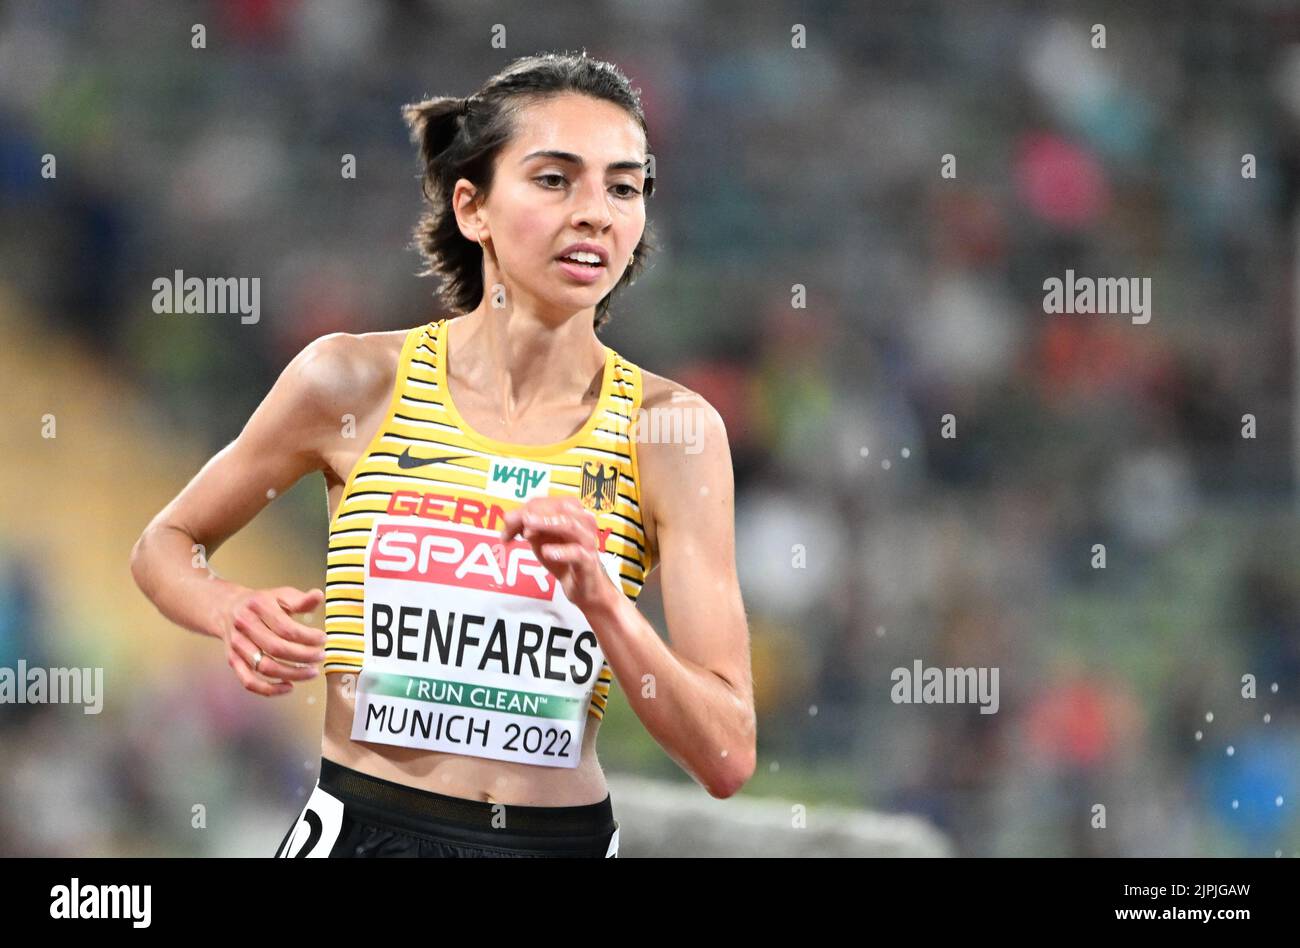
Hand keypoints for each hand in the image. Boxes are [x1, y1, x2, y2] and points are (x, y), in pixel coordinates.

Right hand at [218, 585, 326, 695]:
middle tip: (321, 656)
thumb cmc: (262, 603)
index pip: (285, 627)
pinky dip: (269, 689)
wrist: (227, 608)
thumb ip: (301, 599)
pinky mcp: (233, 661)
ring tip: (312, 672)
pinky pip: (249, 681)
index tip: (323, 639)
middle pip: (276, 648)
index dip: (307, 637)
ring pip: (264, 667)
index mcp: (258, 606)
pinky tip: (289, 686)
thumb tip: (319, 596)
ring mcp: (237, 646)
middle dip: (303, 656)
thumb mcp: (281, 595)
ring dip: (291, 674)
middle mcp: (244, 626)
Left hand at [500, 498, 614, 612]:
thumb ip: (527, 527)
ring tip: (528, 529)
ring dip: (547, 524)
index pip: (546, 502)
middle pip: (559, 508)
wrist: (584, 586)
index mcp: (572, 513)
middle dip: (532, 513)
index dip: (524, 509)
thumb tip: (509, 517)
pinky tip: (547, 552)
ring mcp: (586, 542)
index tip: (507, 522)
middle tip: (511, 522)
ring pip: (570, 526)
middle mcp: (582, 523)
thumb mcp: (541, 541)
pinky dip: (562, 551)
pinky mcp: (588, 562)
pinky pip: (577, 553)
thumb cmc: (566, 559)